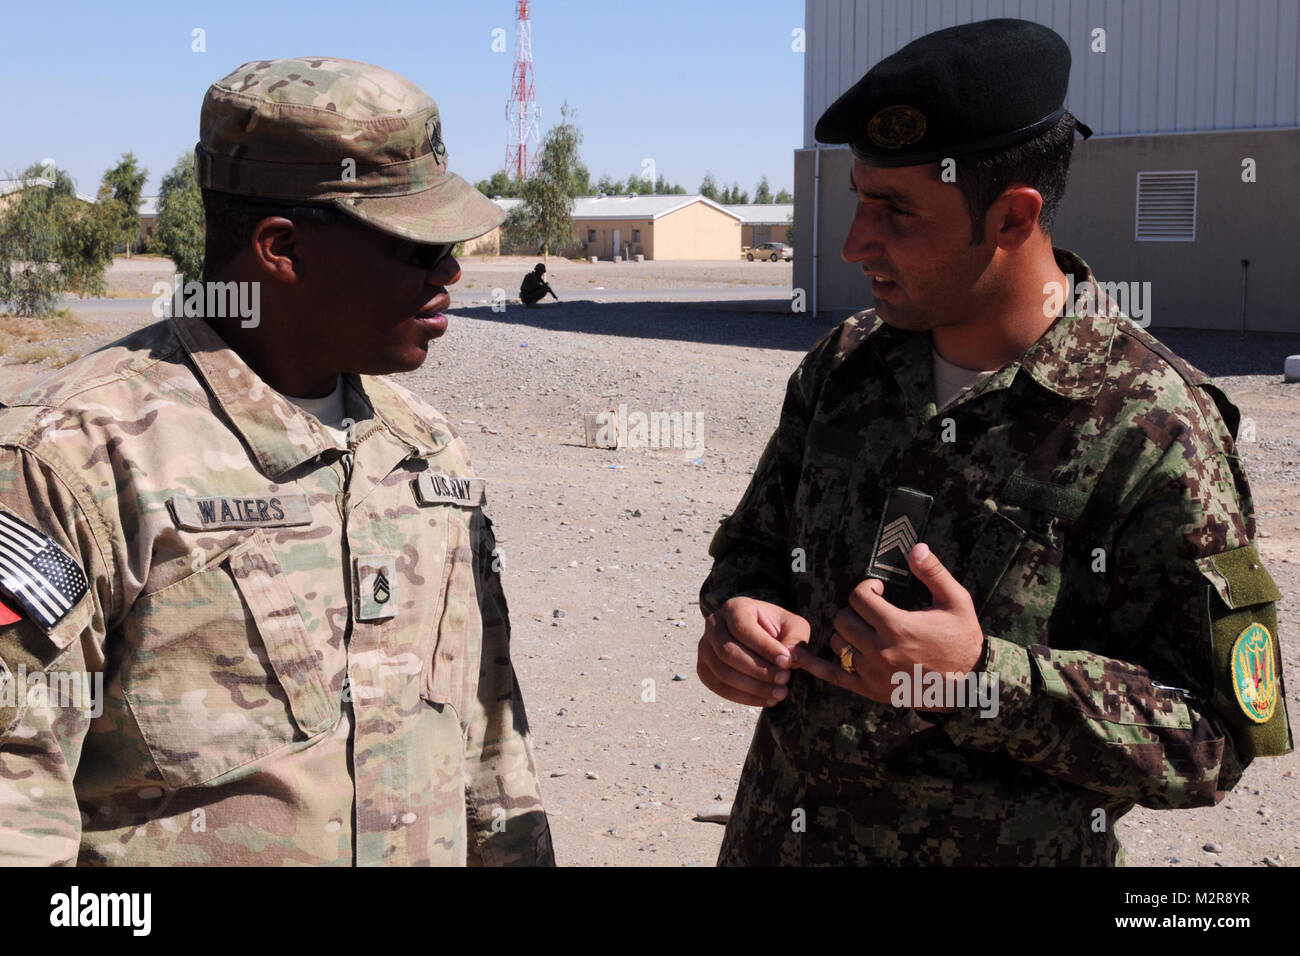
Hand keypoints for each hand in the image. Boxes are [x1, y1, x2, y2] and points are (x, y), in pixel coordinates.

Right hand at [697, 597, 810, 707]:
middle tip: (785, 679)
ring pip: (723, 673)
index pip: (742, 628)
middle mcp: (713, 625)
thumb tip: (792, 658)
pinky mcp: (704, 669)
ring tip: (780, 693)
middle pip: (728, 652)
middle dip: (759, 670)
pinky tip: (768, 699)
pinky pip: (720, 688)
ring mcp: (704, 648)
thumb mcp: (793, 627)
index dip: (764, 647)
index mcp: (734, 608)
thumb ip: (795, 640)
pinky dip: (745, 698)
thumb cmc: (777, 629)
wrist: (759, 636)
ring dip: (754, 687)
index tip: (788, 662)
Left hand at [794, 543, 984, 710]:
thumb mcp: (955, 600)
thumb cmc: (963, 639)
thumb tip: (915, 546)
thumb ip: (932, 572)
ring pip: (838, 644)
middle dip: (855, 609)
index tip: (878, 590)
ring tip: (863, 631)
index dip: (866, 588)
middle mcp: (880, 650)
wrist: (969, 684)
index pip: (859, 598)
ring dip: (846, 633)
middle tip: (870, 610)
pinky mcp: (870, 689)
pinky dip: (813, 665)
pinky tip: (797, 655)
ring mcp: (873, 672)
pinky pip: (833, 676)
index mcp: (898, 626)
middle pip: (844, 619)